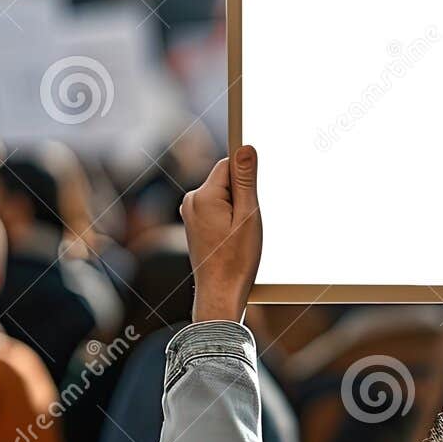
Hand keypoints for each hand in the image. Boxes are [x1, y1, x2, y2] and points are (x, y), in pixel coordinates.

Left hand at [182, 146, 261, 322]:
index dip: (247, 180)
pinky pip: (216, 209)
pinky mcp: (194, 223)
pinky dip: (228, 219)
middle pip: (226, 180)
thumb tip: (245, 148)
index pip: (230, 165)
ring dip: (236, 209)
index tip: (252, 201)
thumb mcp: (248, 216)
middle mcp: (190, 201)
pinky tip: (232, 239)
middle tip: (246, 224)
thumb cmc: (235, 260)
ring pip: (223, 196)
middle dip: (242, 196)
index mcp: (202, 196)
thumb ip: (245, 180)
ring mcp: (190, 213)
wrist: (220, 293)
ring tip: (238, 235)